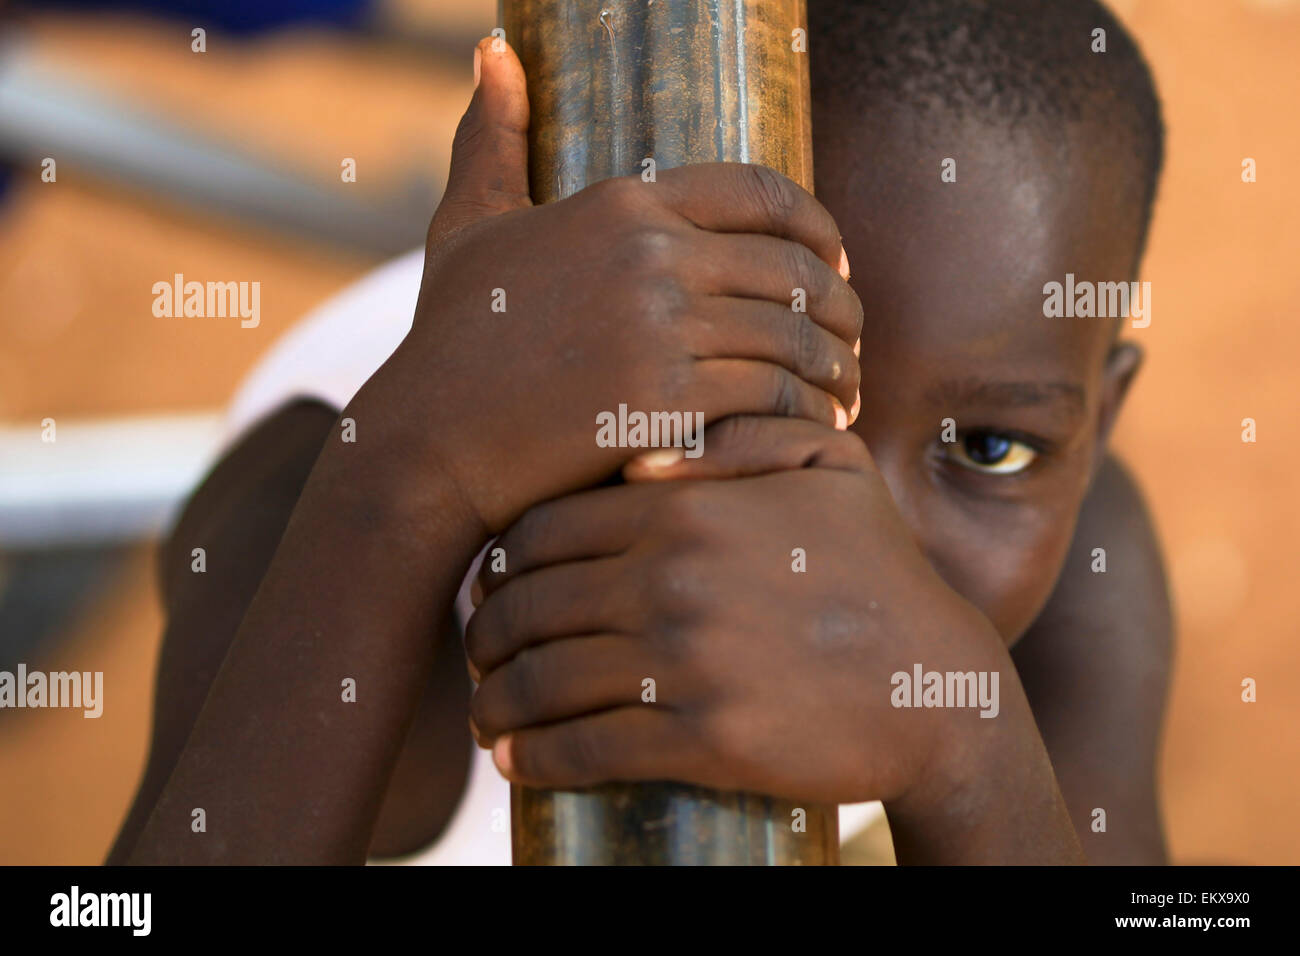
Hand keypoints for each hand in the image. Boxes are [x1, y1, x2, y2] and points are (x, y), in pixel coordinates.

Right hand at [354, 39, 862, 532]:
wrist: (430, 444)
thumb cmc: (449, 341)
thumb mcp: (468, 225)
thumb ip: (493, 138)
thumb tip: (492, 50)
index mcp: (624, 204)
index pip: (763, 194)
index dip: (818, 227)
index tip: (834, 261)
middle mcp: (654, 256)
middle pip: (795, 268)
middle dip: (842, 307)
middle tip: (851, 338)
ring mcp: (663, 327)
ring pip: (796, 337)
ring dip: (838, 367)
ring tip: (846, 391)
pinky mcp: (668, 399)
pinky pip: (776, 395)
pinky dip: (811, 411)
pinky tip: (819, 425)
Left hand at [464, 416, 1021, 806]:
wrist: (936, 688)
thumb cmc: (878, 571)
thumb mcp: (830, 468)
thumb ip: (738, 438)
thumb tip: (635, 460)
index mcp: (684, 511)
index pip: (544, 531)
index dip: (500, 563)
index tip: (492, 587)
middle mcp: (671, 581)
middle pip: (529, 606)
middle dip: (484, 635)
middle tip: (478, 655)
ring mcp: (684, 662)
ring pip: (543, 682)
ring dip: (494, 704)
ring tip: (486, 716)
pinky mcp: (702, 739)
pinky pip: (586, 749)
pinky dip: (535, 758)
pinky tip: (514, 763)